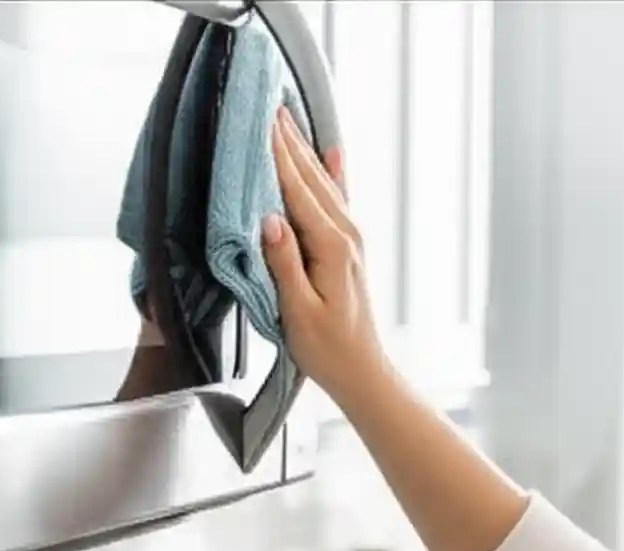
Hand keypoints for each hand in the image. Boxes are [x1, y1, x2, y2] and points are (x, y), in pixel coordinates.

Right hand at [264, 106, 390, 406]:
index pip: (297, 193)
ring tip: (288, 119)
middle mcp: (345, 235)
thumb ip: (284, 263)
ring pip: (324, 183)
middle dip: (289, 142)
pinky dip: (333, 171)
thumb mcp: (298, 311)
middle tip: (270, 106)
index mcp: (331, 248)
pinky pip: (338, 199)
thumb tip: (269, 219)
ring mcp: (350, 239)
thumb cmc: (326, 348)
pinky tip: (332, 151)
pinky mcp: (347, 247)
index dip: (278, 157)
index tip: (262, 124)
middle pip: (312, 179)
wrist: (361, 371)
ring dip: (304, 150)